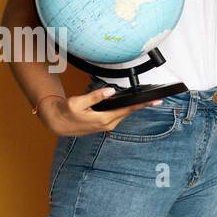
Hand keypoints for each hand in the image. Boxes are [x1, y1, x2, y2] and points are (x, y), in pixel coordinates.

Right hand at [38, 88, 163, 136]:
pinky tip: (134, 104)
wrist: (58, 123)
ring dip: (136, 107)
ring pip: (125, 113)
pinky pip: (120, 114)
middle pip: (129, 112)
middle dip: (143, 105)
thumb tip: (110, 91)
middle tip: (158, 98)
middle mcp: (108, 124)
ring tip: (150, 100)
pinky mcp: (105, 123)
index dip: (143, 104)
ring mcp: (107, 125)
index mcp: (103, 119)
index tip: (156, 101)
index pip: (127, 110)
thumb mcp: (77, 102)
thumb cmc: (66, 112)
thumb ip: (94, 96)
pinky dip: (127, 109)